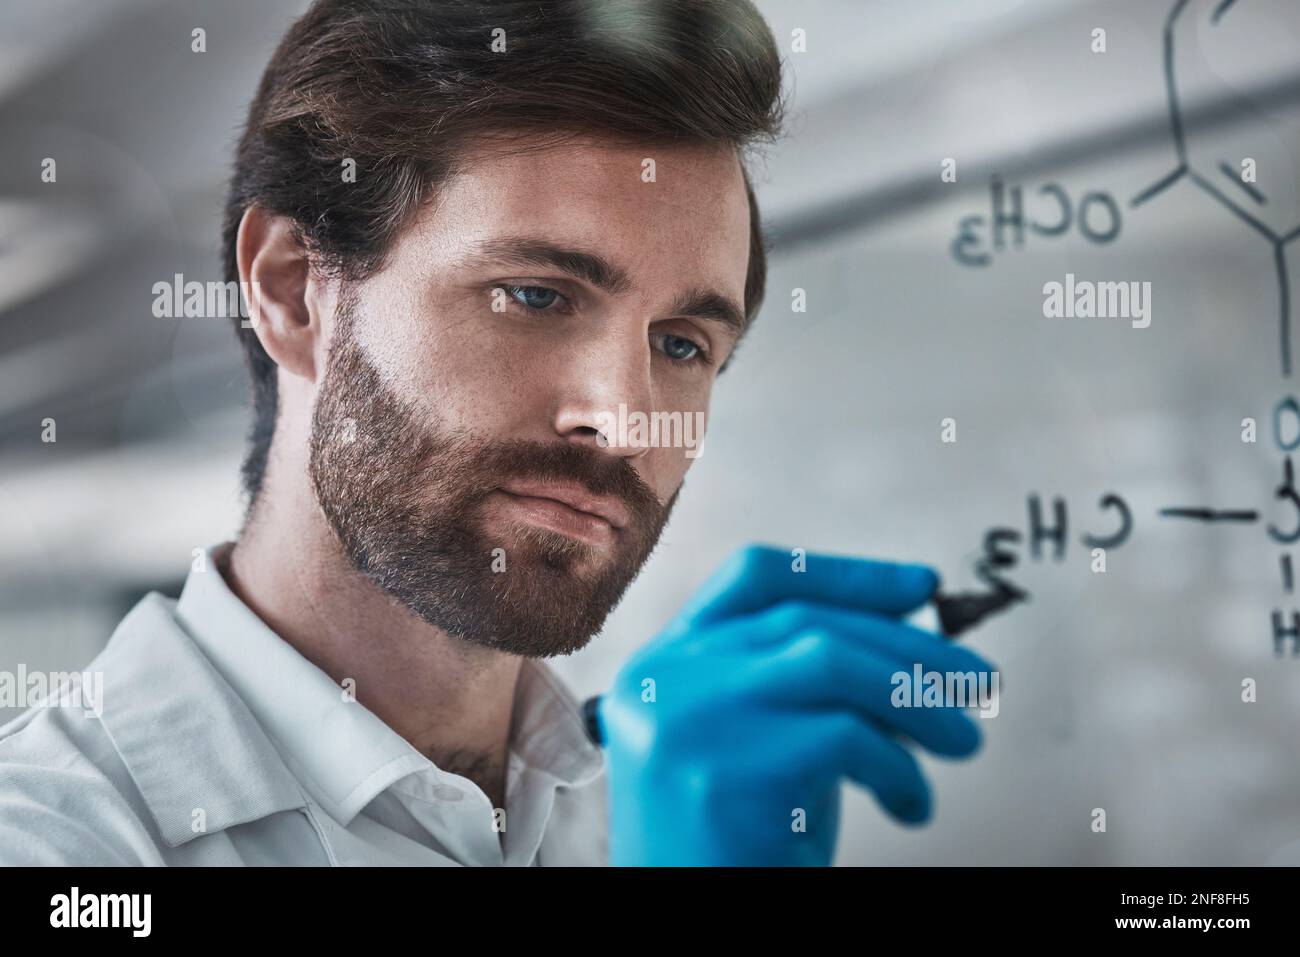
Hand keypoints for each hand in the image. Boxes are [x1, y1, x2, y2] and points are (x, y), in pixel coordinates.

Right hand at [596, 544, 996, 865]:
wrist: (695, 924)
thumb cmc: (736, 847)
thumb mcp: (763, 745)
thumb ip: (807, 687)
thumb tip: (917, 640)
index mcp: (663, 664)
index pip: (753, 577)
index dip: (844, 573)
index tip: (922, 586)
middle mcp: (663, 679)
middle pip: (805, 619)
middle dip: (909, 645)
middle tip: (978, 682)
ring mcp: (687, 719)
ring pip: (829, 658)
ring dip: (917, 698)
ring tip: (963, 741)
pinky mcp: (723, 771)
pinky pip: (846, 738)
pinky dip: (900, 770)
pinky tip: (910, 804)